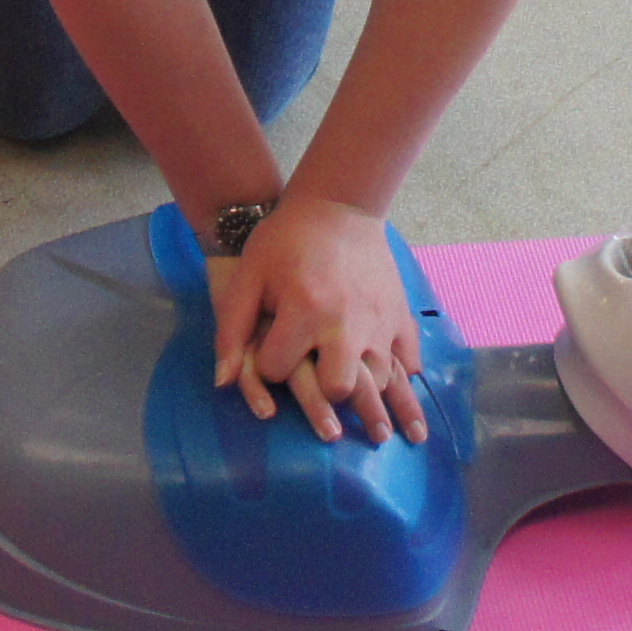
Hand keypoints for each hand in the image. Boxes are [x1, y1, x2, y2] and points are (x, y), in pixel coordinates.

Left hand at [207, 193, 427, 446]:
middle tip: (323, 385)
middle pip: (339, 389)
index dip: (270, 367)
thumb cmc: (285, 239)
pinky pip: (409, 358)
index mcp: (305, 311)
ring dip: (375, 399)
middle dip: (326, 395)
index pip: (280, 370)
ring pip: (381, 382)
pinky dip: (405, 375)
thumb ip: (232, 330)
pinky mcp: (399, 313)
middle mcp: (346, 322)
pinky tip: (403, 390)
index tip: (272, 355)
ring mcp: (378, 320)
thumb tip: (222, 383)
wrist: (337, 204)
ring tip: (382, 426)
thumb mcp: (249, 276)